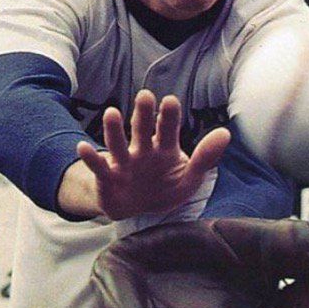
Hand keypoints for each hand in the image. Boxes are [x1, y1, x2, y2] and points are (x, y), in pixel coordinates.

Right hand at [76, 90, 229, 219]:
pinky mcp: (108, 179)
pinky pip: (98, 168)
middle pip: (142, 129)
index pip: (168, 129)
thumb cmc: (166, 188)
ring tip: (111, 113)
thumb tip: (225, 133)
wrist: (140, 212)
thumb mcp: (190, 177)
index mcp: (165, 148)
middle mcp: (143, 151)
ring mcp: (124, 164)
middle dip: (144, 114)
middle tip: (146, 96)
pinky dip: (90, 158)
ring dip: (114, 129)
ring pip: (118, 144)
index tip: (170, 101)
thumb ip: (206, 157)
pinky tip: (82, 147)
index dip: (168, 116)